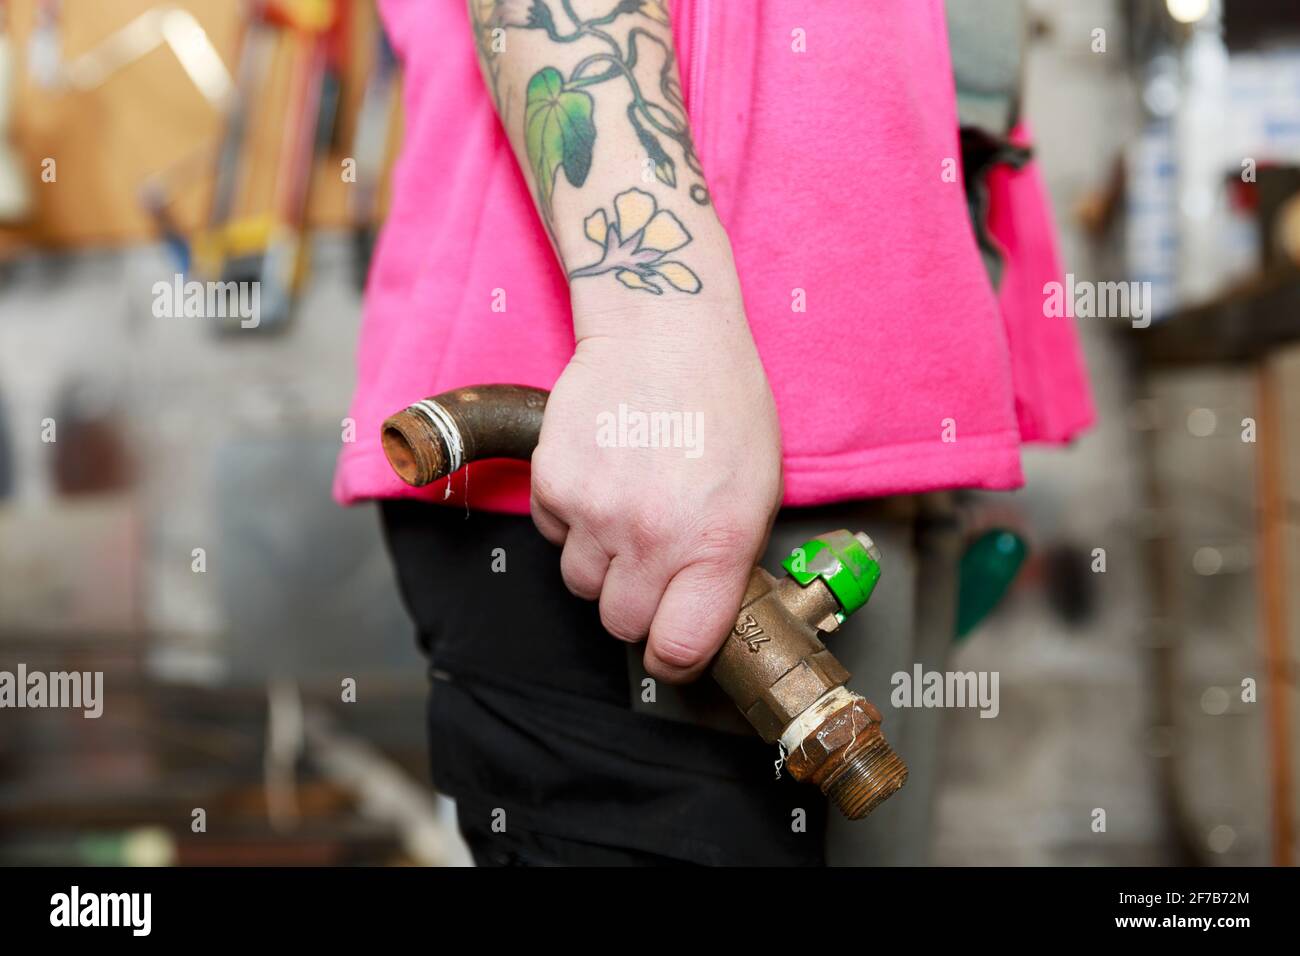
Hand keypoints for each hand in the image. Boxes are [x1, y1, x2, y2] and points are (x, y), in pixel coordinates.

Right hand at [530, 296, 782, 682]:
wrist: (664, 331)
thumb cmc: (722, 402)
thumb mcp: (758, 489)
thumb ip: (728, 559)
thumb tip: (701, 612)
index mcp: (716, 543)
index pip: (681, 648)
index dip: (674, 658)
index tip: (671, 651)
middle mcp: (653, 536)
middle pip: (621, 624)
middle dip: (635, 605)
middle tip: (650, 564)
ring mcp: (597, 512)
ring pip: (580, 582)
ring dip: (599, 560)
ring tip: (626, 507)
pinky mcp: (554, 483)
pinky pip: (551, 532)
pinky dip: (569, 517)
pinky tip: (601, 476)